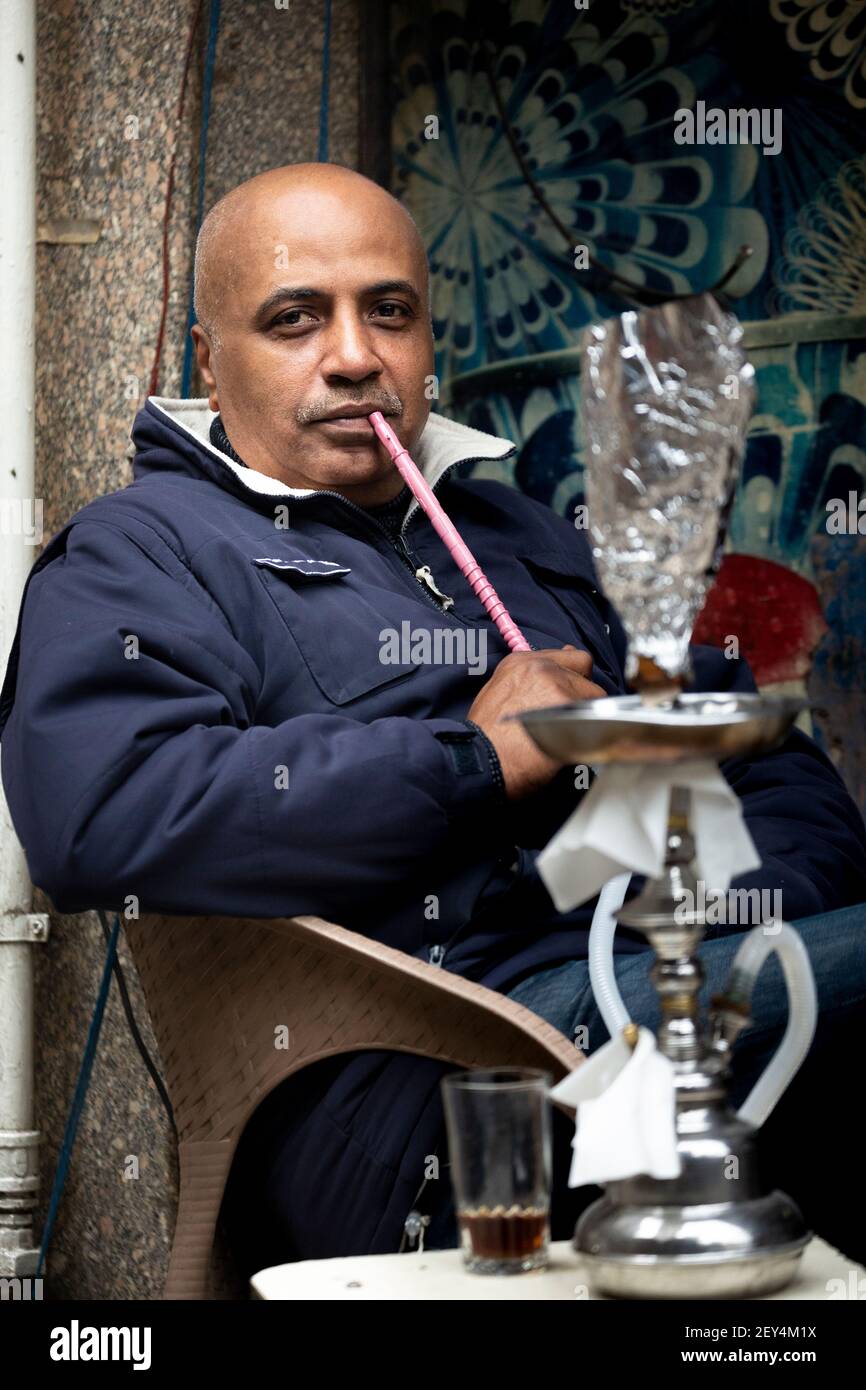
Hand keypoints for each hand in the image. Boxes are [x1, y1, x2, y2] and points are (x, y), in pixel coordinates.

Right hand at [466, 645, 605, 799]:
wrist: (481, 760)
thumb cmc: (486, 738)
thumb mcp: (497, 695)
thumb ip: (527, 681)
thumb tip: (556, 676)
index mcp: (521, 662)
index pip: (569, 656)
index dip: (574, 675)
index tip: (572, 689)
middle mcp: (540, 667)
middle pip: (585, 672)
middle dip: (581, 694)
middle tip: (569, 717)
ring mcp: (556, 685)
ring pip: (594, 695)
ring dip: (586, 714)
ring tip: (565, 734)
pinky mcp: (569, 707)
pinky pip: (597, 716)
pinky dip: (591, 729)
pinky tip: (572, 742)